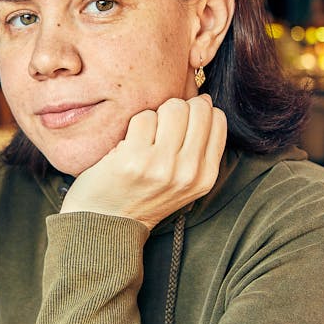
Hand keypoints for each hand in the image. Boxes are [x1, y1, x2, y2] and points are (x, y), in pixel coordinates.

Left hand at [60, 95, 226, 228]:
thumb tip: (203, 99)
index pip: (217, 119)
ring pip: (171, 109)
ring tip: (144, 138)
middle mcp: (188, 172)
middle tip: (160, 127)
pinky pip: (143, 118)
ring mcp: (162, 166)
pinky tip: (127, 146)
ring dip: (154, 116)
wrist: (105, 224)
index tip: (180, 122)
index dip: (197, 111)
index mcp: (205, 177)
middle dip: (177, 109)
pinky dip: (133, 126)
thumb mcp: (183, 182)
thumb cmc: (142, 196)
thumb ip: (198, 148)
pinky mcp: (134, 159)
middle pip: (195, 108)